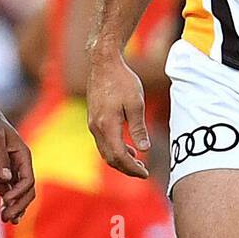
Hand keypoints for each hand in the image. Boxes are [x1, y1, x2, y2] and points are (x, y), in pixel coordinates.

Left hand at [0, 95, 35, 223]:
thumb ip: (0, 159)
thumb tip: (6, 180)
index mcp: (22, 153)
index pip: (28, 179)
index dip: (19, 193)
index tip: (6, 201)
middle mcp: (21, 161)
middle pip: (28, 188)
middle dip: (20, 204)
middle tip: (7, 218)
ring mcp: (13, 166)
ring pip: (22, 190)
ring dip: (17, 205)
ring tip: (8, 219)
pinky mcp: (3, 169)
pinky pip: (12, 188)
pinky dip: (11, 200)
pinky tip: (6, 211)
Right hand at [86, 50, 149, 177]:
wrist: (103, 63)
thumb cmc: (122, 80)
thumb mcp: (136, 103)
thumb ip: (138, 128)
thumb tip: (144, 149)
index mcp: (107, 125)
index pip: (119, 156)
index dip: (132, 168)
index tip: (145, 174)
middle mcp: (96, 128)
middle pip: (110, 158)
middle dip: (126, 168)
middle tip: (143, 172)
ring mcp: (92, 124)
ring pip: (105, 151)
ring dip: (120, 160)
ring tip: (138, 162)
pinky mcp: (93, 119)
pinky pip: (103, 142)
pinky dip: (114, 149)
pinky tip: (127, 147)